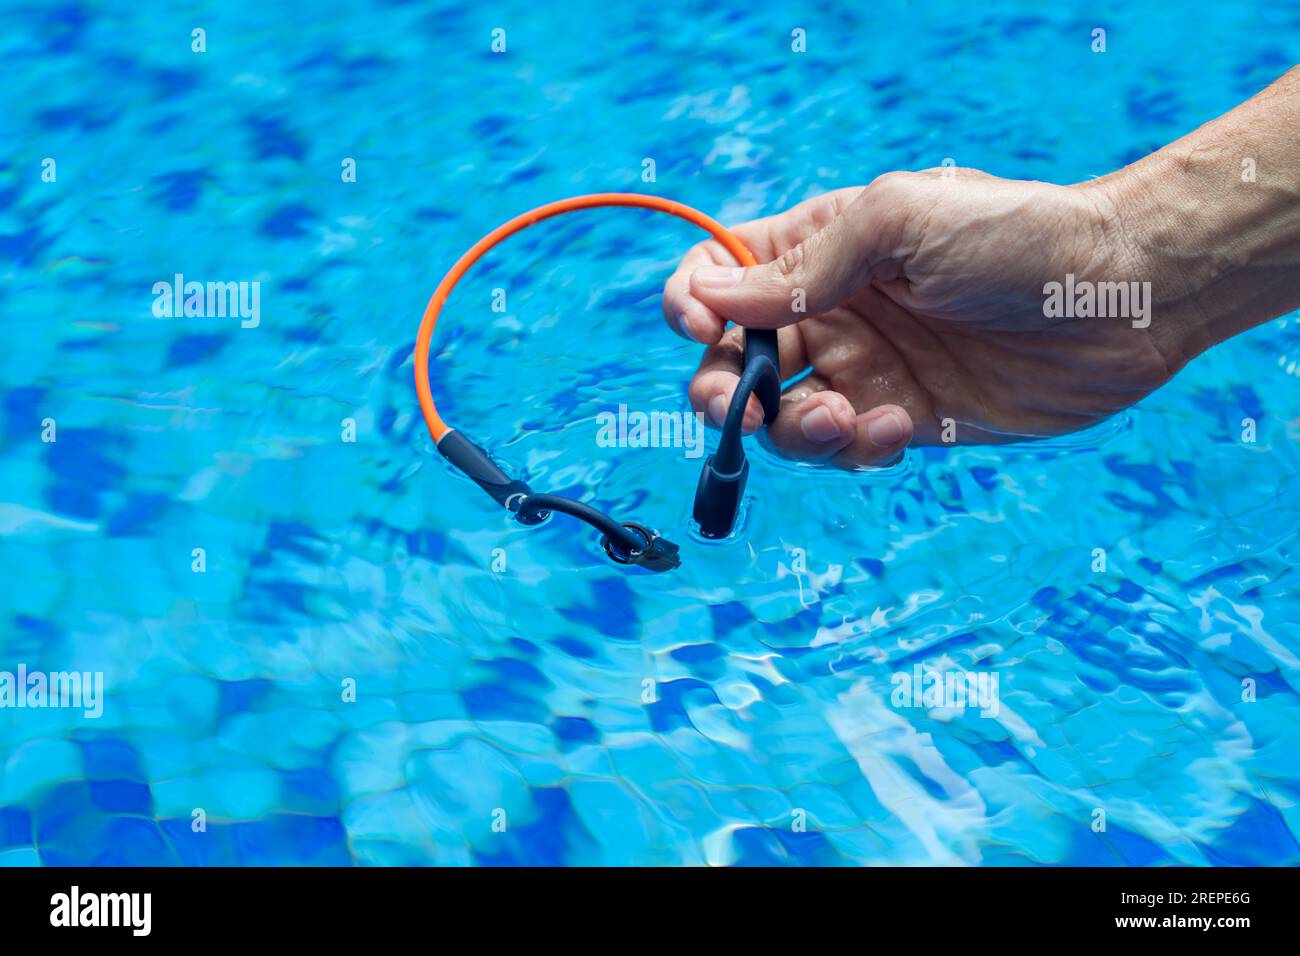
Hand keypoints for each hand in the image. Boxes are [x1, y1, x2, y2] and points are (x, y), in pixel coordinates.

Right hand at [662, 170, 1169, 467]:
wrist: (1121, 300)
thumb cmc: (1019, 235)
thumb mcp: (902, 223)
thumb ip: (805, 263)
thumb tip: (710, 293)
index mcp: (818, 247)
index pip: (718, 274)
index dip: (692, 302)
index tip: (703, 328)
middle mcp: (829, 310)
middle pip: (730, 361)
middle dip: (723, 391)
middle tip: (743, 407)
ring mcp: (862, 369)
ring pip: (779, 420)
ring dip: (792, 431)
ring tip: (848, 420)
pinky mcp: (900, 422)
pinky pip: (842, 452)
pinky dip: (852, 451)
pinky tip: (896, 430)